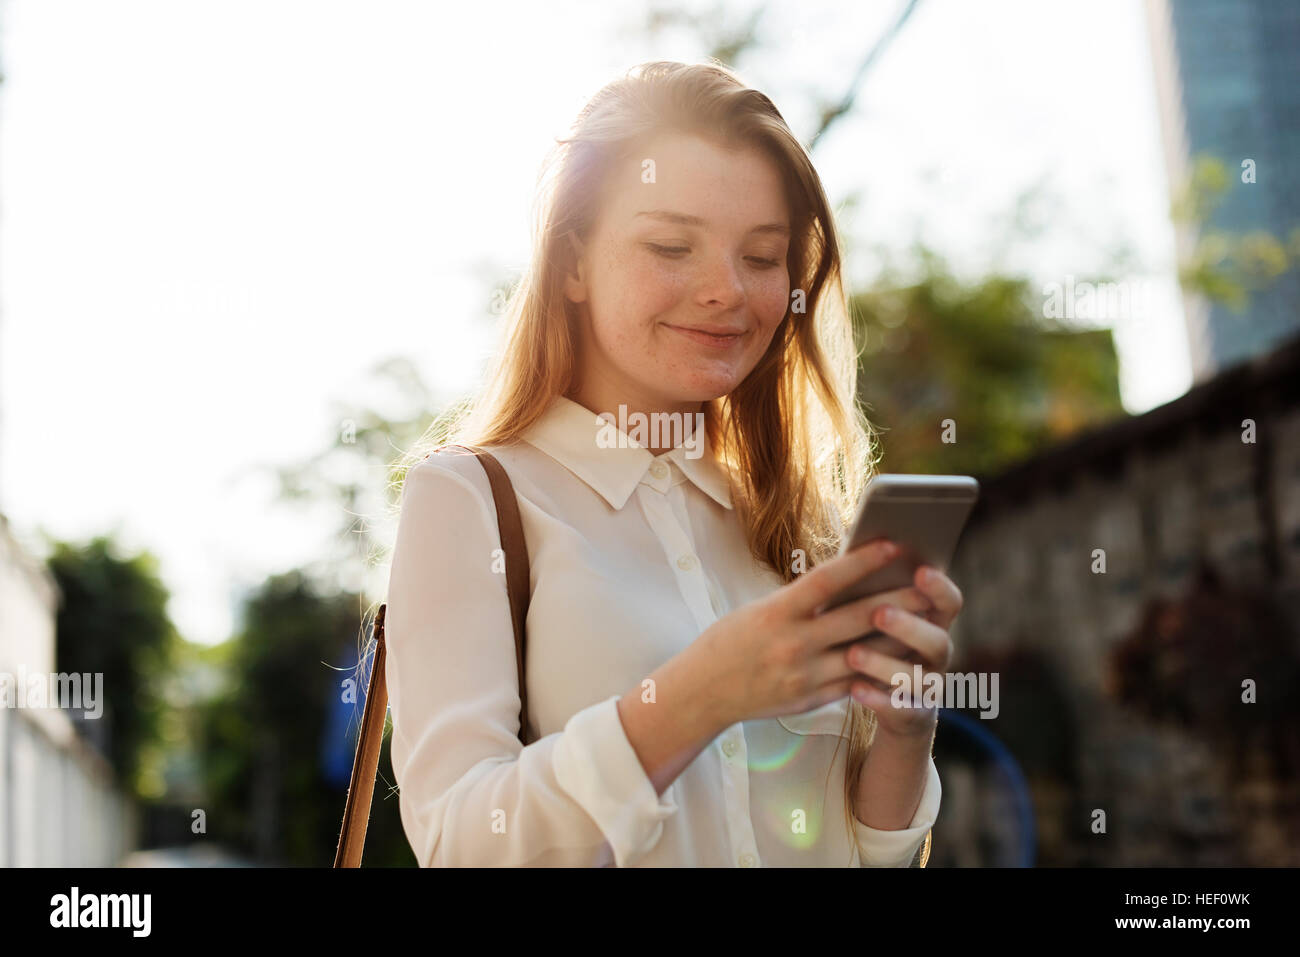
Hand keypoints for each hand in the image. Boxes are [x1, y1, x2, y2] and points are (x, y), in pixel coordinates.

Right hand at [692, 539, 934, 727]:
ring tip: (929, 620)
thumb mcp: (758, 610)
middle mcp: (793, 643)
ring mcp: (805, 675)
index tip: (893, 544)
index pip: (828, 579)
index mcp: (777, 612)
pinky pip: (855, 682)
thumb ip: (800, 601)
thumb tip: (843, 582)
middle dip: (899, 599)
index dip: (863, 560)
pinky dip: (880, 667)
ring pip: (866, 653)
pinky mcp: (811, 699)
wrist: (702, 692)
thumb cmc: (729, 642)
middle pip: (858, 617)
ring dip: (901, 636)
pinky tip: (903, 656)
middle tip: (931, 584)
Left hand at [839, 561, 963, 737]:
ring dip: (885, 664)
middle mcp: (938, 654)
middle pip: (936, 640)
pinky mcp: (912, 715)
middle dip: (909, 626)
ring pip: (917, 678)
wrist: (892, 702)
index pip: (950, 602)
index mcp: (934, 622)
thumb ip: (874, 593)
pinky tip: (854, 688)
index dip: (939, 587)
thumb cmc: (876, 641)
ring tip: (853, 653)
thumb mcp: (877, 616)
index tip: (920, 570)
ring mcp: (929, 687)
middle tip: (879, 613)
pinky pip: (899, 710)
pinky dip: (877, 700)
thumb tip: (853, 555)